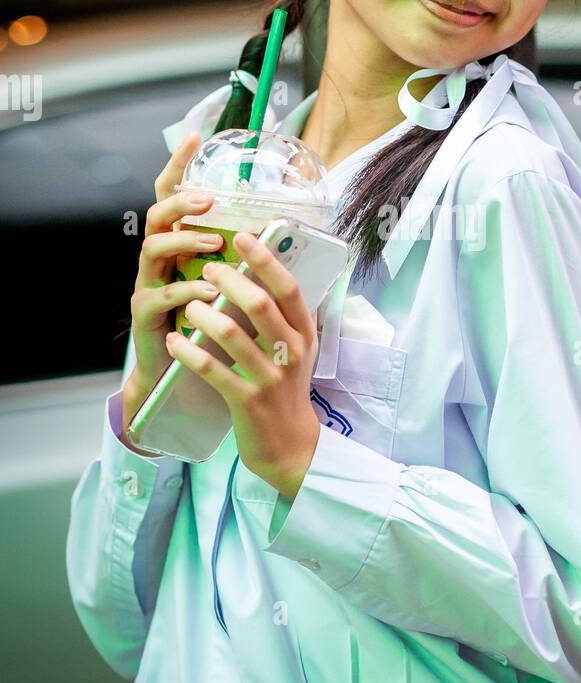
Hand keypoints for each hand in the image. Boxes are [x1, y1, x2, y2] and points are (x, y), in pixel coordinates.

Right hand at [129, 130, 224, 393]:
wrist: (180, 372)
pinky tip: (210, 293)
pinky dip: (187, 292)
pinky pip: (161, 296)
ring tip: (214, 244)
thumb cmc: (207, 321)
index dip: (178, 166)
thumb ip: (237, 256)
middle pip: (156, 215)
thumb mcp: (223, 281)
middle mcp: (158, 258)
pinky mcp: (146, 314)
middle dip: (181, 202)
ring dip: (184, 240)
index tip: (195, 137)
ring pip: (152, 248)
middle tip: (208, 200)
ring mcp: (148, 283)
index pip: (170, 195)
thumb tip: (276, 227)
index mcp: (177, 244)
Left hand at [165, 229, 321, 499]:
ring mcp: (270, 378)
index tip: (242, 237)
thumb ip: (283, 317)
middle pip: (260, 304)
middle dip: (229, 280)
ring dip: (204, 314)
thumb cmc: (285, 390)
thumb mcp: (295, 351)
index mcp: (304, 334)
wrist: (289, 446)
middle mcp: (291, 352)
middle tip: (206, 268)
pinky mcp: (247, 401)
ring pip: (232, 335)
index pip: (289, 288)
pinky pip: (212, 370)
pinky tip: (173, 342)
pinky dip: (189, 353)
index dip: (265, 259)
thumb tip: (258, 272)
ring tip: (188, 305)